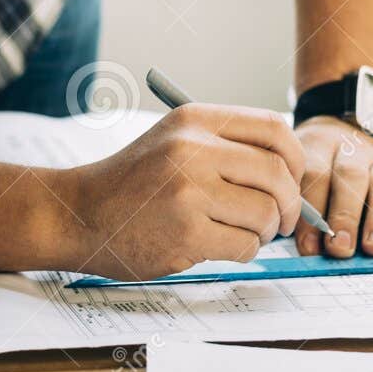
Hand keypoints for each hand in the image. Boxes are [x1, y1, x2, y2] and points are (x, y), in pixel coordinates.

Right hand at [64, 105, 303, 280]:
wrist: (78, 214)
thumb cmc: (132, 183)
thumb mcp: (174, 140)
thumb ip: (225, 146)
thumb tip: (290, 172)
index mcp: (195, 120)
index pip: (273, 129)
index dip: (295, 158)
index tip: (291, 179)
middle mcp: (193, 149)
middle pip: (277, 174)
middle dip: (288, 203)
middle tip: (278, 219)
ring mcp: (189, 191)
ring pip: (265, 213)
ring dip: (262, 232)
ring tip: (239, 232)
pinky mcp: (186, 233)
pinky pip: (244, 245)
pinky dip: (243, 251)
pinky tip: (218, 246)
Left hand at [292, 117, 372, 258]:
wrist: (341, 128)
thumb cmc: (316, 164)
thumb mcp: (299, 171)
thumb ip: (300, 204)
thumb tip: (306, 249)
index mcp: (320, 147)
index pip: (316, 174)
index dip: (312, 212)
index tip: (310, 246)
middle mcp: (352, 152)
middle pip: (351, 178)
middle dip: (346, 216)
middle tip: (340, 248)